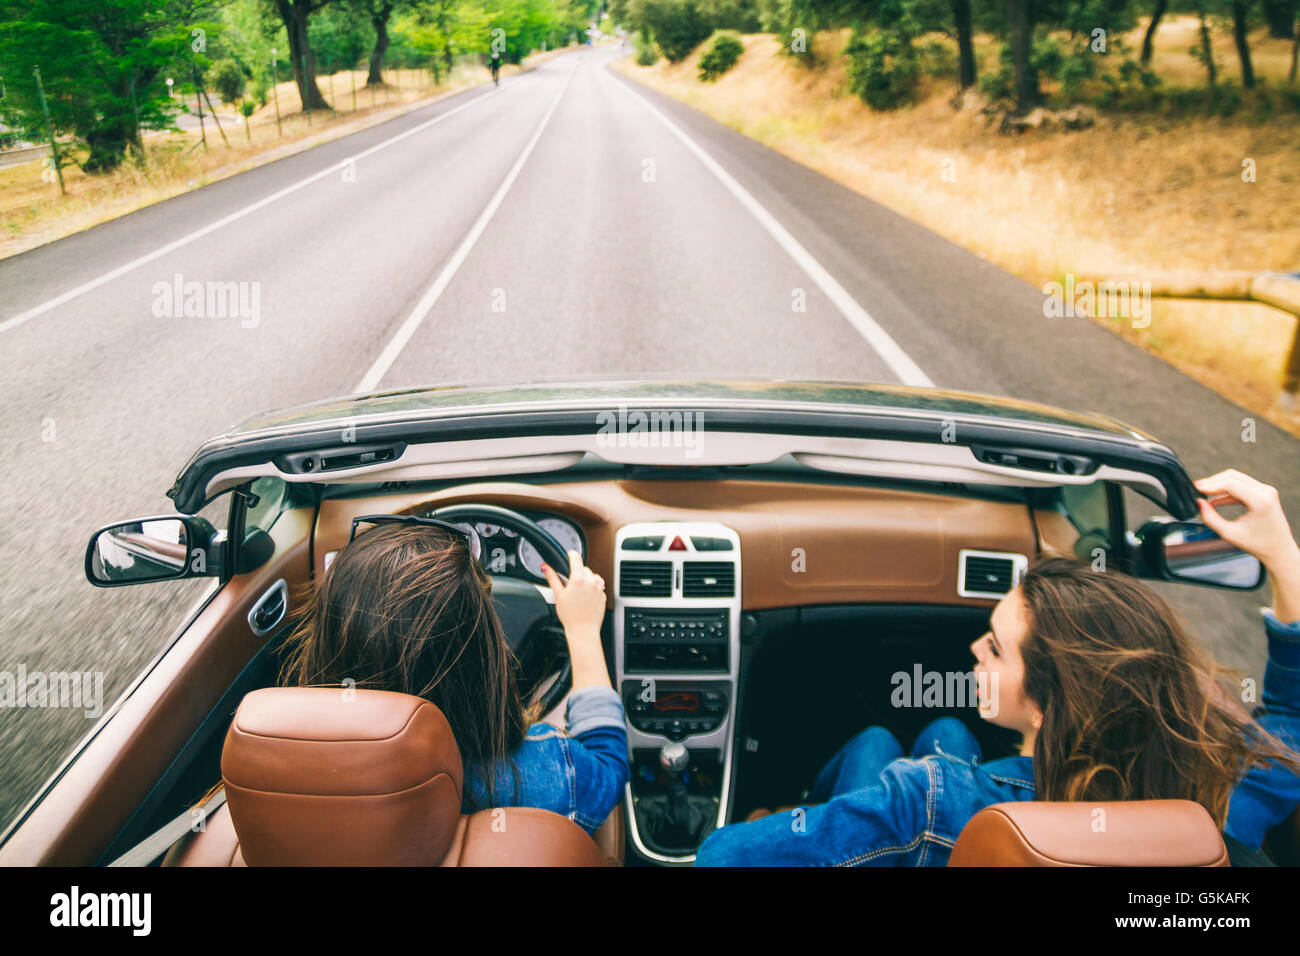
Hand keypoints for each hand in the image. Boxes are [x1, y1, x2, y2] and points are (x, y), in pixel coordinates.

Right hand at [541, 551, 610, 688]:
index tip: (570, 554)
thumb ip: (552, 578)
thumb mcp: (558, 595)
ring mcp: (599, 588)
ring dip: (585, 581)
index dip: (572, 554)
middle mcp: (591, 582)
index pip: (576, 559)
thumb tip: (545, 567)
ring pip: (592, 578)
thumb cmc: (570, 615)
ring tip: (577, 595)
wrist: (583, 630)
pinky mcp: (603, 595)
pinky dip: (591, 590)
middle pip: (584, 569)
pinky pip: (597, 587)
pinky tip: (585, 600)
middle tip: (570, 585)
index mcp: (578, 579)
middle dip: (577, 573)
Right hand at [1193, 471, 1297, 567]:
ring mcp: (1266, 491)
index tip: (1196, 488)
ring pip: (1236, 478)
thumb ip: (1210, 518)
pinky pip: (1242, 485)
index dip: (1210, 485)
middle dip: (1213, 481)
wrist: (1279, 549)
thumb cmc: (1259, 544)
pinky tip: (1215, 500)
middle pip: (1233, 476)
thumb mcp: (1229, 534)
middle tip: (1197, 488)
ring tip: (1204, 493)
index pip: (1230, 484)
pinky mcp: (1264, 493)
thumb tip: (1199, 503)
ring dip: (1219, 484)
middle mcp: (1266, 492)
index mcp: (1260, 501)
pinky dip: (1227, 491)